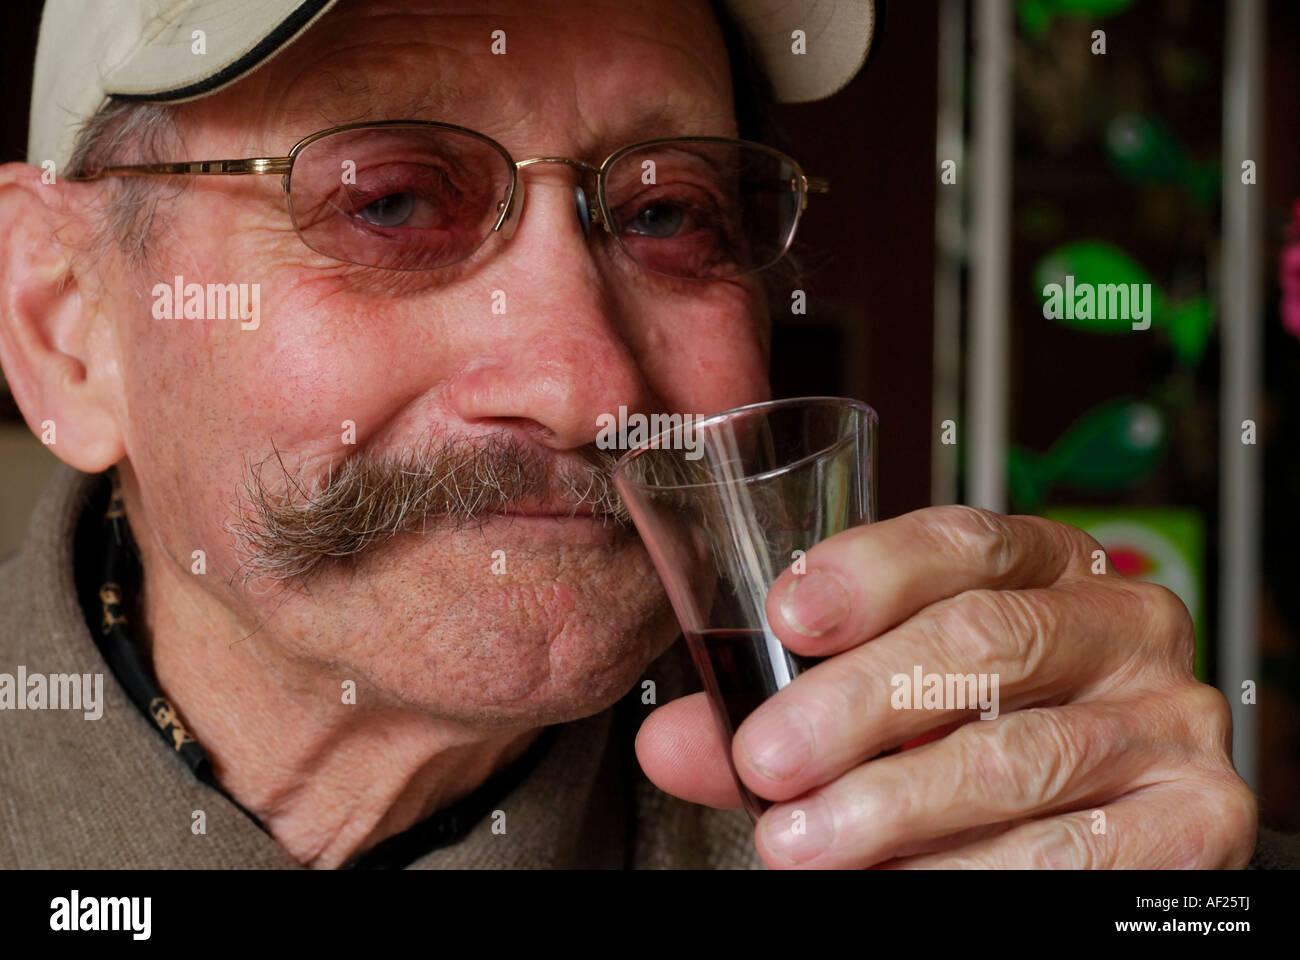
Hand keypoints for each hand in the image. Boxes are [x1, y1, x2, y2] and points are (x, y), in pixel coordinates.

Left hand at [636, 506, 1257, 867]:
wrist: (1114, 818)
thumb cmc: (982, 730)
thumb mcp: (889, 698)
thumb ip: (784, 710)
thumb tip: (672, 742)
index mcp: (1046, 566)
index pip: (963, 539)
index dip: (871, 571)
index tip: (786, 616)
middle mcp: (1121, 622)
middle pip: (983, 640)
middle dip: (858, 704)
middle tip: (768, 760)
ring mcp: (1170, 719)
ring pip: (1018, 756)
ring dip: (892, 807)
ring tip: (802, 842)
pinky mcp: (1199, 820)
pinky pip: (1069, 854)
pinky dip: (967, 873)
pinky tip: (896, 882)